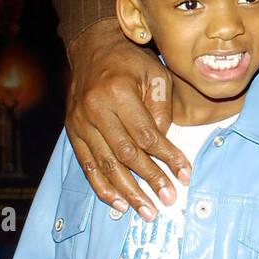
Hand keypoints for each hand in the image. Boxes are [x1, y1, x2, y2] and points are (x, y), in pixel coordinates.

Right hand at [67, 18, 189, 215]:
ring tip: (147, 210)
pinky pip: (87, 165)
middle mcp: (95, 109)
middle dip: (150, 180)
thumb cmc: (130, 62)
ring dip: (128, 191)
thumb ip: (161, 109)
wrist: (92, 48)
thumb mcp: (156, 74)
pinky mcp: (72, 131)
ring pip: (106, 165)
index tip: (185, 174)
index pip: (147, 135)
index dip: (168, 158)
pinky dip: (103, 186)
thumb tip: (163, 145)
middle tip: (168, 199)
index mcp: (118, 92)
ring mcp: (80, 122)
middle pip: (126, 154)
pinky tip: (119, 202)